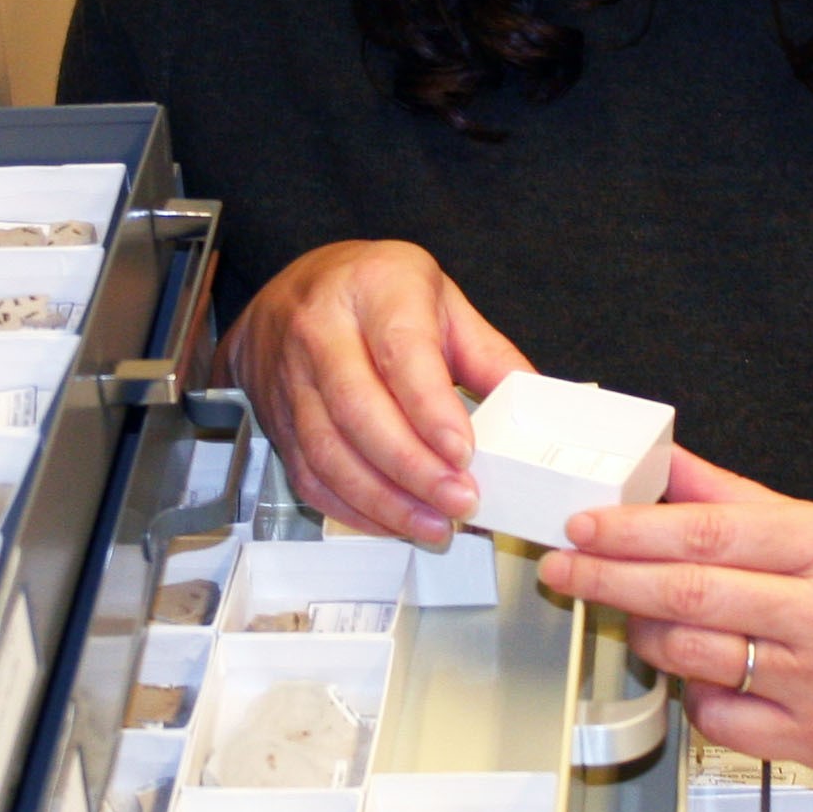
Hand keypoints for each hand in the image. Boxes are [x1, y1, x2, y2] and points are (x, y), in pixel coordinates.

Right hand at [217, 239, 533, 544]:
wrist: (298, 290)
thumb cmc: (377, 291)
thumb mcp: (440, 299)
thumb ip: (486, 352)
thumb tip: (533, 402)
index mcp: (376, 288)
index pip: (401, 353)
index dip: (431, 409)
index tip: (464, 452)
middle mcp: (322, 330)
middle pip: (360, 411)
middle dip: (413, 468)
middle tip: (460, 500)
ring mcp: (292, 377)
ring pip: (330, 452)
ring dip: (384, 500)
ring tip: (434, 523)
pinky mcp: (279, 420)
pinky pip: (310, 476)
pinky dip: (352, 508)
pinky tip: (392, 520)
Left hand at [537, 447, 812, 773]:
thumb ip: (742, 501)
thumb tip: (672, 469)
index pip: (708, 533)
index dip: (634, 529)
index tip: (586, 523)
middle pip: (690, 592)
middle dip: (611, 576)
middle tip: (566, 564)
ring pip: (695, 654)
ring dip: (641, 628)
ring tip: (621, 606)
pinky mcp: (812, 740)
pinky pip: (719, 715)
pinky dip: (692, 687)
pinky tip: (692, 665)